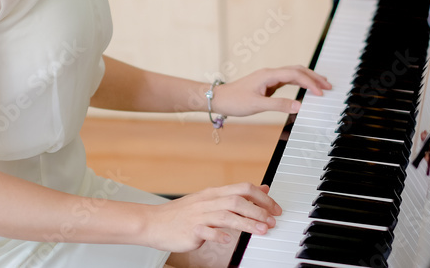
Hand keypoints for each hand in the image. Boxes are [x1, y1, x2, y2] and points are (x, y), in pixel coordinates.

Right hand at [140, 183, 280, 252]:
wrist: (153, 222)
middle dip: (258, 210)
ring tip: (261, 231)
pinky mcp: (190, 230)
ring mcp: (199, 216)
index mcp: (214, 193)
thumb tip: (261, 188)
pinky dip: (218, 236)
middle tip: (272, 221)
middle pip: (237, 200)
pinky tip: (227, 241)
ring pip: (226, 215)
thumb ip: (235, 194)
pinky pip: (206, 232)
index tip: (275, 209)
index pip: (243, 188)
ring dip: (246, 223)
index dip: (262, 197)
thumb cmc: (183, 213)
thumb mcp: (210, 199)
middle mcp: (208, 201)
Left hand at [211, 66, 331, 116]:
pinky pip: (288, 80)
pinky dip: (299, 83)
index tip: (320, 93)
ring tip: (322, 85)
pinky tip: (305, 88)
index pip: (295, 75)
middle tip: (328, 86)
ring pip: (293, 74)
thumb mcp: (257, 105)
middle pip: (297, 70)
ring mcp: (269, 78)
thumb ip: (279, 105)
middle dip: (314, 77)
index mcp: (268, 75)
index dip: (310, 82)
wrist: (218, 98)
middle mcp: (270, 73)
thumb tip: (299, 106)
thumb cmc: (234, 101)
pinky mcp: (268, 84)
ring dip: (308, 78)